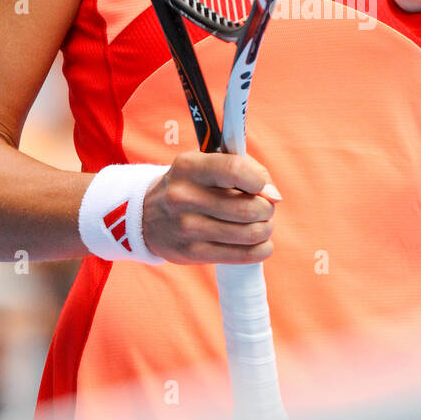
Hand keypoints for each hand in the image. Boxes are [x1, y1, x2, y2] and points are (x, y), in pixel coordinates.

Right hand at [142, 151, 279, 264]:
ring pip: (250, 233)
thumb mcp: (206, 164)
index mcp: (188, 167)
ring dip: (265, 228)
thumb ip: (244, 169)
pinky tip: (258, 243)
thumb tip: (274, 196)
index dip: (260, 180)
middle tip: (264, 208)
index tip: (264, 187)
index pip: (235, 170)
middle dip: (267, 208)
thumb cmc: (191, 186)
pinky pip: (243, 255)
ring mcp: (187, 228)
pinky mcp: (192, 254)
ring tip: (260, 224)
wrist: (146, 217)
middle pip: (248, 208)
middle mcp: (184, 197)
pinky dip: (261, 249)